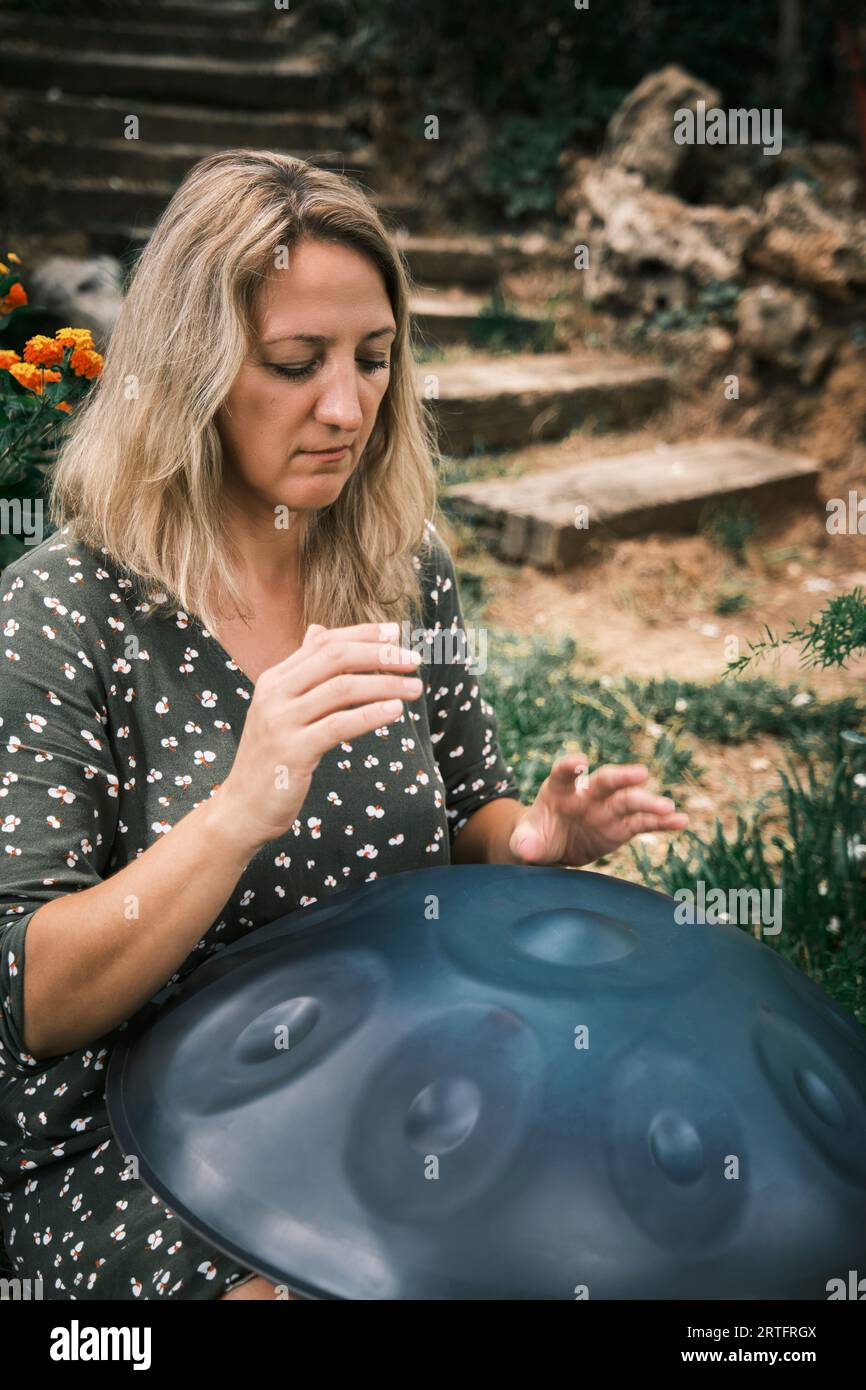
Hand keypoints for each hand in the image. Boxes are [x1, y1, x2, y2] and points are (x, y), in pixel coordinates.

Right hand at [214, 622, 424, 854]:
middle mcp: (275, 694)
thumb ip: (303, 672)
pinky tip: (396, 712)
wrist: (243, 807)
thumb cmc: (272, 758)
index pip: (323, 643)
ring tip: (416, 688)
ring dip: (386, 685)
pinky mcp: (293, 752)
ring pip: (342, 689)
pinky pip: (339, 725)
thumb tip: (318, 631)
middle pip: (335, 659)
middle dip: (379, 655)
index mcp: (275, 679)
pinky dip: (371, 715)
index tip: (396, 632)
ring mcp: (282, 722)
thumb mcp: (282, 708)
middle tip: (413, 660)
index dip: (362, 634)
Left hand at [508, 753, 688, 867]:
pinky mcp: (620, 827)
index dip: (570, 767)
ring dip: (649, 803)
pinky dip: (661, 822)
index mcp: (558, 789)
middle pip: (605, 781)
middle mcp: (586, 794)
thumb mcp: (524, 840)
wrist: (550, 846)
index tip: (580, 762)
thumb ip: (526, 842)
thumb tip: (527, 849)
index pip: (564, 774)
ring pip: (629, 802)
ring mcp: (606, 809)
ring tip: (669, 808)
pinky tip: (680, 822)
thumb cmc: (534, 836)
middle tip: (640, 774)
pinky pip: (643, 823)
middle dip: (622, 777)